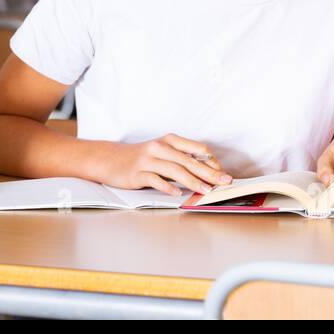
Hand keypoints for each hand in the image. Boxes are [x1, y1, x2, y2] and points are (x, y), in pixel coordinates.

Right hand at [97, 134, 233, 196]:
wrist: (110, 159)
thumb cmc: (140, 157)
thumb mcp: (162, 152)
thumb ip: (181, 158)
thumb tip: (207, 171)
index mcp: (169, 140)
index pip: (197, 148)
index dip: (211, 161)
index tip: (222, 173)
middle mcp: (159, 147)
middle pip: (189, 160)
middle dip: (209, 173)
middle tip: (223, 182)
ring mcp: (147, 160)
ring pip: (174, 170)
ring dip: (192, 181)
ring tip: (205, 191)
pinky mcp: (137, 173)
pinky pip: (155, 180)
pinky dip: (167, 187)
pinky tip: (177, 193)